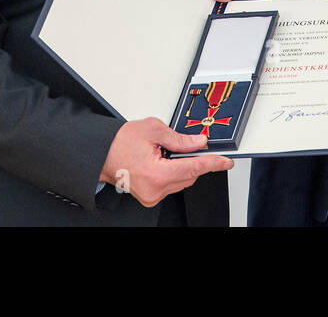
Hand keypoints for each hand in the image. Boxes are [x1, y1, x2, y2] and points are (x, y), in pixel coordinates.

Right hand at [99, 117, 233, 206]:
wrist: (101, 154)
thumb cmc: (120, 142)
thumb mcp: (153, 130)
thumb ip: (180, 138)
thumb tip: (198, 142)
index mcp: (157, 174)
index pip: (193, 168)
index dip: (213, 163)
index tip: (226, 161)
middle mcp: (155, 189)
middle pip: (189, 175)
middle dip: (193, 160)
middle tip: (190, 145)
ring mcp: (152, 196)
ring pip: (182, 181)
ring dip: (181, 166)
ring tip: (165, 152)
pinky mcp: (150, 197)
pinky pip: (171, 185)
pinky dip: (173, 173)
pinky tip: (162, 162)